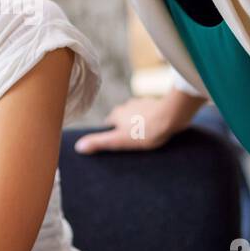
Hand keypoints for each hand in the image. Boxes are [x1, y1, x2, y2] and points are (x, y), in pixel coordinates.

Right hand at [74, 91, 198, 153]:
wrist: (171, 117)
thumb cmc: (145, 130)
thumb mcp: (119, 140)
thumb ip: (99, 143)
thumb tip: (78, 146)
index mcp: (116, 114)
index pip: (109, 125)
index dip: (112, 135)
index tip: (118, 144)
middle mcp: (127, 106)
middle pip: (122, 120)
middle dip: (126, 130)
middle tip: (133, 143)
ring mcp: (142, 104)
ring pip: (136, 117)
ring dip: (139, 125)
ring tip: (146, 138)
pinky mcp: (156, 105)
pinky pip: (150, 114)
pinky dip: (151, 121)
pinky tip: (157, 131)